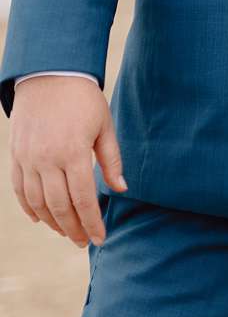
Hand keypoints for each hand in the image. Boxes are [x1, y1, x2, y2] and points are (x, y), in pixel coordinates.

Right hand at [10, 78, 126, 246]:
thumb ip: (111, 161)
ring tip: (67, 232)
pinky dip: (29, 207)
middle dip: (73, 229)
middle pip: (59, 207)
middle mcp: (47, 160)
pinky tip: (41, 219)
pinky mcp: (16, 155)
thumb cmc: (83, 100)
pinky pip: (19, 189)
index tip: (100, 238)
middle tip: (84, 242)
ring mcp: (28, 159)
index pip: (83, 200)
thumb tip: (121, 189)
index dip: (92, 223)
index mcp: (73, 153)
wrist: (49, 75)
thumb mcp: (105, 127)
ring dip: (52, 222)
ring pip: (37, 203)